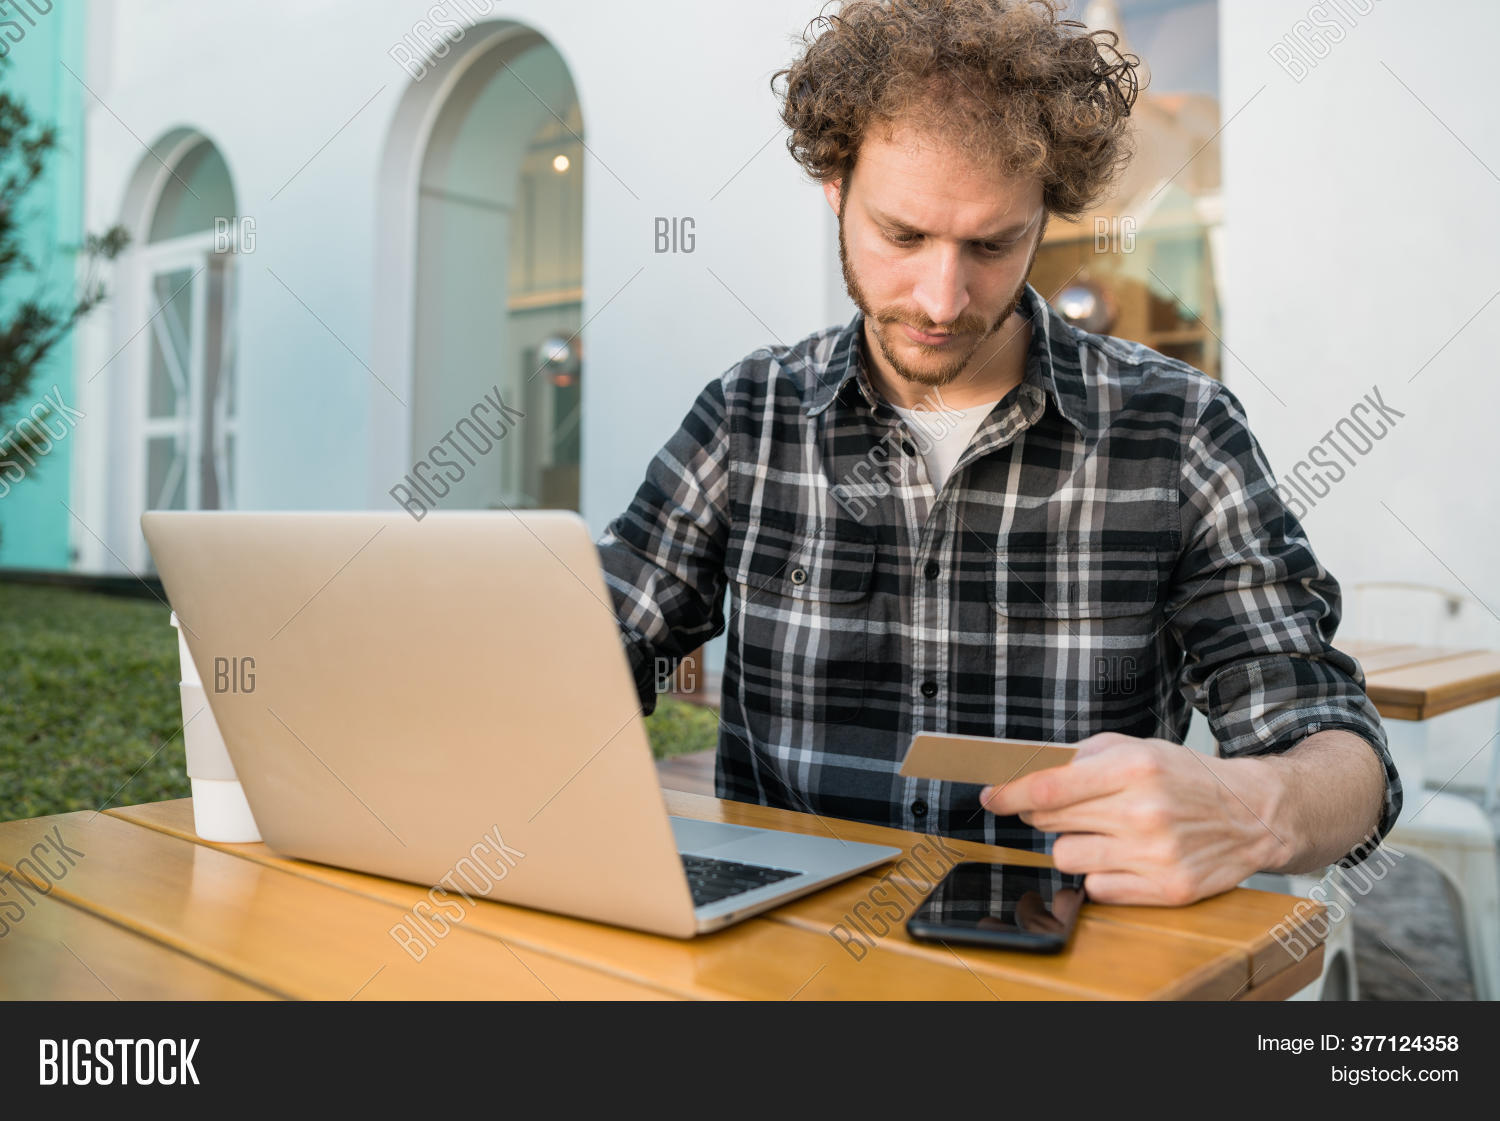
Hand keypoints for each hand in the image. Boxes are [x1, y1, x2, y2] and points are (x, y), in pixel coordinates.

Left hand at [978, 733, 1287, 905]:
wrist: (1255, 814)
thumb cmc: (1190, 779)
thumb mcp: (1140, 748)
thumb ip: (1086, 757)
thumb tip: (1033, 773)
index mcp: (1134, 769)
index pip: (1049, 787)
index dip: (1010, 794)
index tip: (991, 796)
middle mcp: (1143, 812)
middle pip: (1051, 821)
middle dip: (1044, 813)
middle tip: (1059, 808)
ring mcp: (1155, 855)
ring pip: (1067, 857)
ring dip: (1073, 844)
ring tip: (1102, 833)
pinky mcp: (1167, 889)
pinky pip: (1096, 888)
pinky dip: (1100, 874)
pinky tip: (1122, 857)